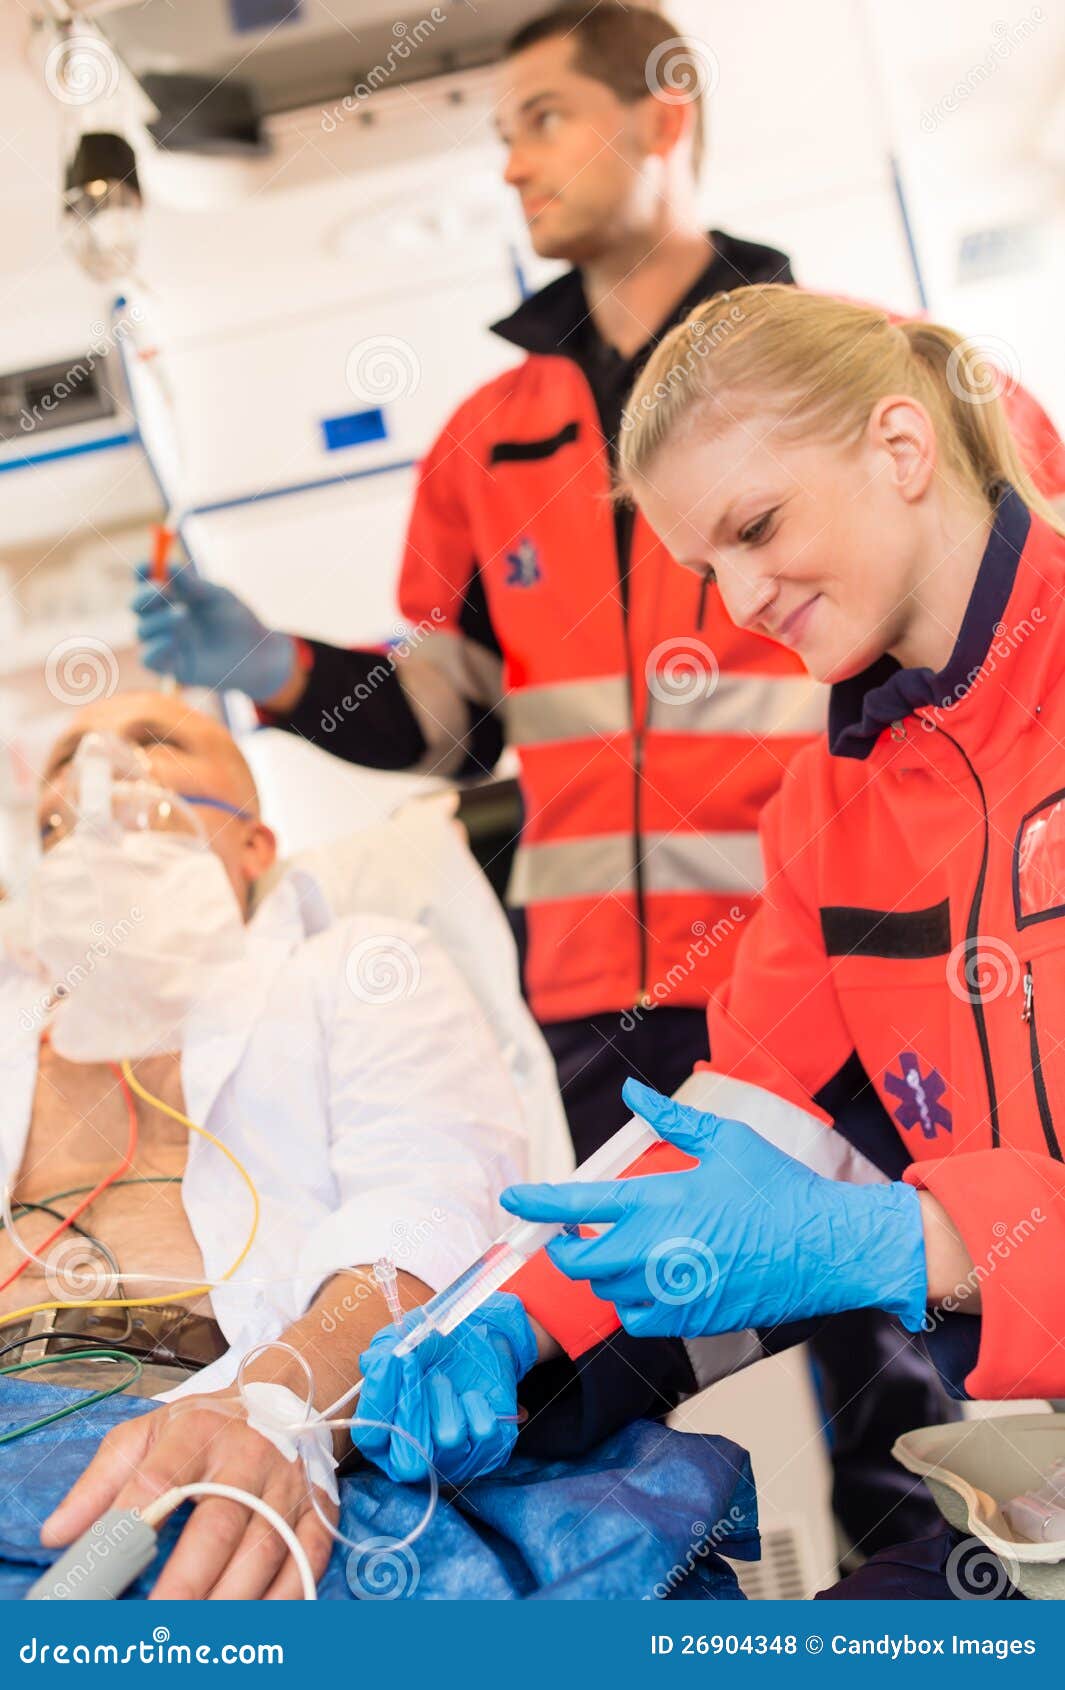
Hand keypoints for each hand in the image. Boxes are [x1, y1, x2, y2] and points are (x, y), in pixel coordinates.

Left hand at [41, 1390, 336, 1599]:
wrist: (282, 1399)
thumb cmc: (204, 1427)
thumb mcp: (146, 1434)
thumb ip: (100, 1483)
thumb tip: (57, 1535)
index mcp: (196, 1433)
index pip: (159, 1479)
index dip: (133, 1523)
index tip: (110, 1568)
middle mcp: (247, 1456)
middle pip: (219, 1523)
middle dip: (188, 1579)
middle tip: (160, 1621)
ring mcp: (287, 1484)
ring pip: (264, 1548)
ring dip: (231, 1599)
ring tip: (199, 1636)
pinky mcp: (318, 1508)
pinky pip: (305, 1557)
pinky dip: (283, 1598)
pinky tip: (254, 1625)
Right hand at [131, 562, 295, 701]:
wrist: (257, 655)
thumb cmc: (238, 622)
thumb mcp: (218, 597)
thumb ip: (193, 585)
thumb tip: (167, 564)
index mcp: (174, 598)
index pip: (147, 582)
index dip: (142, 572)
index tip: (147, 565)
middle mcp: (165, 620)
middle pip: (137, 606)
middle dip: (143, 596)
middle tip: (160, 589)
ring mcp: (166, 644)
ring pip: (142, 631)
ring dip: (158, 620)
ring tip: (182, 614)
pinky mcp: (172, 668)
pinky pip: (148, 659)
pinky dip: (155, 648)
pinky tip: (174, 640)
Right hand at [354, 1292, 536, 1485]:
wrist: (477, 1337)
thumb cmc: (430, 1345)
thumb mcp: (399, 1340)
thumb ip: (382, 1354)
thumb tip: (379, 1365)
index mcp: (382, 1434)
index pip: (370, 1439)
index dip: (380, 1401)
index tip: (393, 1361)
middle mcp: (414, 1455)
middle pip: (407, 1462)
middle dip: (414, 1412)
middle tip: (420, 1370)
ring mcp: (451, 1458)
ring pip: (448, 1438)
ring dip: (446, 1398)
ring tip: (445, 1378)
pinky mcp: (487, 1450)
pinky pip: (483, 1432)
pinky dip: (478, 1403)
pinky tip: (471, 1393)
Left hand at [500, 1078, 926, 1339]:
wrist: (825, 1248)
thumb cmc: (779, 1189)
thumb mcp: (725, 1140)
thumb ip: (669, 1120)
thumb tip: (632, 1092)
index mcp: (657, 1201)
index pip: (576, 1203)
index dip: (536, 1203)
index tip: (513, 1201)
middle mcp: (654, 1250)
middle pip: (578, 1260)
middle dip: (567, 1245)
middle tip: (574, 1230)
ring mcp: (670, 1290)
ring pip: (606, 1290)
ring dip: (604, 1270)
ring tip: (625, 1248)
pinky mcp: (689, 1320)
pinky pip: (637, 1318)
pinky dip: (632, 1301)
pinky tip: (654, 1278)